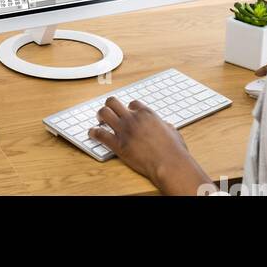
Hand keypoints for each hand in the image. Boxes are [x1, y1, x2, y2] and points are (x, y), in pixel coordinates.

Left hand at [89, 97, 211, 194]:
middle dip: (109, 106)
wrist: (170, 164)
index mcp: (147, 114)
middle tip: (108, 113)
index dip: (128, 108)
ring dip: (100, 115)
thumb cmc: (174, 150)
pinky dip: (93, 132)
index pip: (132, 103)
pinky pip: (100, 134)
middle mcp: (133, 119)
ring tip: (100, 120)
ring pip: (104, 113)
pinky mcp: (118, 145)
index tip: (127, 113)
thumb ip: (164, 125)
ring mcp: (124, 130)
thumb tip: (164, 125)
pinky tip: (92, 133)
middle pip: (113, 102)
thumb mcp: (172, 131)